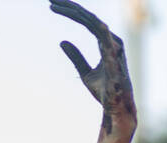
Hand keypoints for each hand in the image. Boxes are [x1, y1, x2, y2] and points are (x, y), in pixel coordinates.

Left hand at [50, 1, 136, 140]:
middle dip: (70, 7)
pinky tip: (88, 19)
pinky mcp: (114, 58)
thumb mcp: (85, 73)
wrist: (115, 108)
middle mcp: (112, 40)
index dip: (71, 12)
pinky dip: (98, 28)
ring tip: (57, 6)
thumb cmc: (104, 92)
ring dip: (75, 14)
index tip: (53, 5)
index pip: (87, 21)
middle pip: (89, 18)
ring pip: (94, 23)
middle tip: (51, 0)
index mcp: (106, 42)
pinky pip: (106, 38)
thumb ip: (76, 57)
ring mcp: (114, 47)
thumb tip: (62, 42)